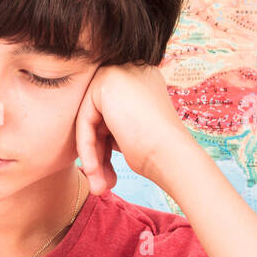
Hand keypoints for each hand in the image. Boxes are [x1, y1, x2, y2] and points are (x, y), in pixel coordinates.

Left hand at [73, 63, 189, 195]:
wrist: (172, 155)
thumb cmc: (158, 153)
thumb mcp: (130, 134)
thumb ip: (109, 126)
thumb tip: (85, 134)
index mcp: (142, 80)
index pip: (109, 114)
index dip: (105, 146)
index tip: (106, 175)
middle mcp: (132, 70)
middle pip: (97, 116)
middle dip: (96, 152)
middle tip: (101, 184)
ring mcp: (120, 72)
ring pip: (89, 120)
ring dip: (92, 156)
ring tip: (99, 186)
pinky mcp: (106, 82)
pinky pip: (84, 119)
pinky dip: (86, 147)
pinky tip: (93, 171)